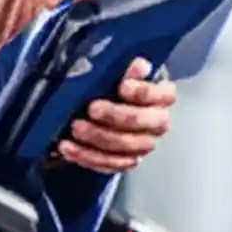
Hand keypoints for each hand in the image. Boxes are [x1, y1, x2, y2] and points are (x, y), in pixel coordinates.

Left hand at [55, 57, 175, 172]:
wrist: (103, 105)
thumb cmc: (115, 85)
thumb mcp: (119, 71)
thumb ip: (127, 70)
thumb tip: (138, 66)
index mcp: (161, 97)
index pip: (163, 95)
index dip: (143, 92)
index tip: (123, 86)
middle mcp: (157, 124)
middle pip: (142, 123)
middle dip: (115, 116)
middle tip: (92, 108)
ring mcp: (141, 146)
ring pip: (125, 148)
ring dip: (98, 139)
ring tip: (75, 128)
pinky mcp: (123, 162)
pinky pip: (108, 165)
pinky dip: (86, 157)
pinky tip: (68, 147)